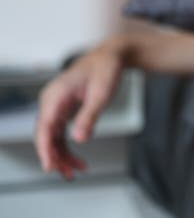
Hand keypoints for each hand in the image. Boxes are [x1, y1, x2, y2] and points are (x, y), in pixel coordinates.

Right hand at [35, 39, 124, 179]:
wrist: (110, 57)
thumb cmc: (105, 70)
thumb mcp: (101, 94)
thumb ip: (89, 116)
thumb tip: (80, 138)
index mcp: (56, 96)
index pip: (44, 128)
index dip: (45, 149)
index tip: (49, 166)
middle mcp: (51, 102)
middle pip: (46, 136)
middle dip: (56, 157)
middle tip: (69, 174)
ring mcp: (56, 106)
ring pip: (53, 137)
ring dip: (63, 155)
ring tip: (76, 170)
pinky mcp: (63, 110)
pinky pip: (61, 133)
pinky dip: (68, 146)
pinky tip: (77, 159)